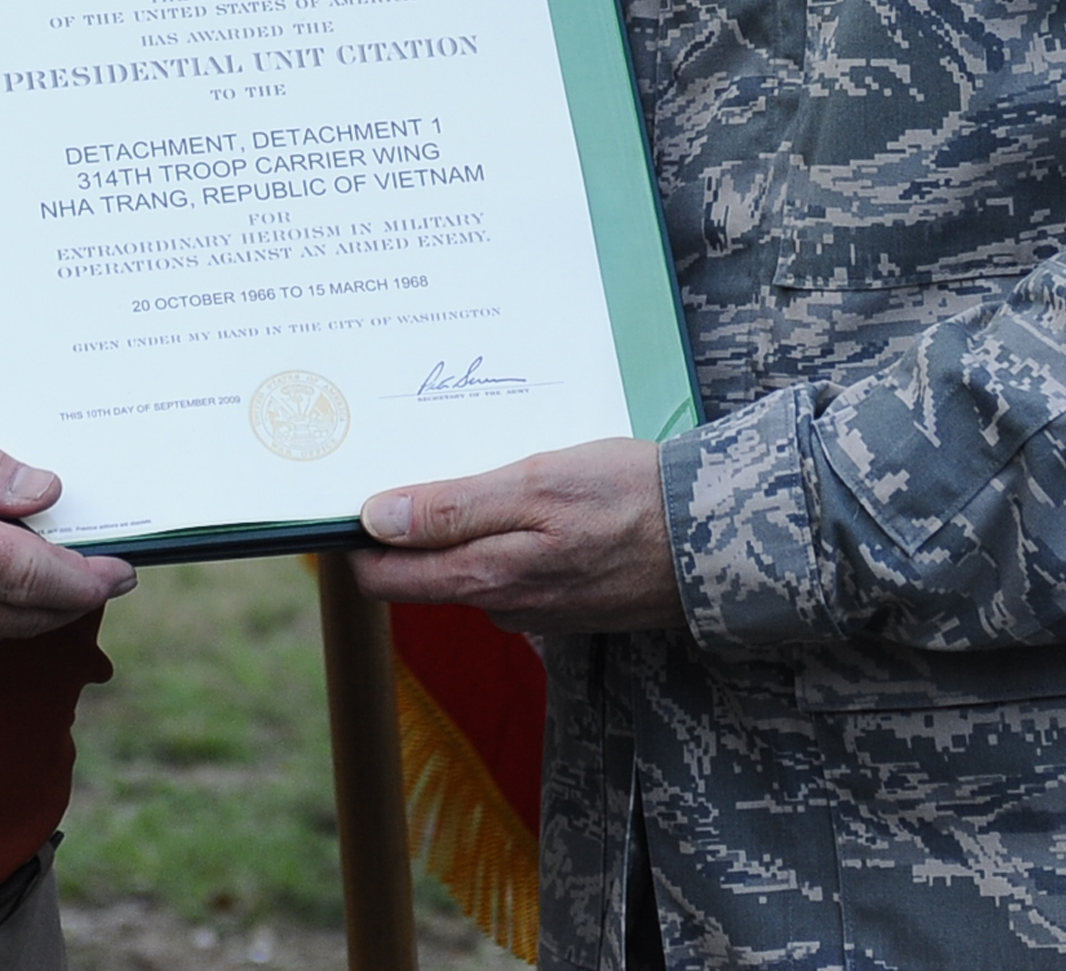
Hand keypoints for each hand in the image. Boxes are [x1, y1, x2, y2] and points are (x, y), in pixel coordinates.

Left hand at [348, 437, 684, 634]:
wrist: (716, 536)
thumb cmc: (628, 498)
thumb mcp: (535, 486)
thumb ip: (452, 509)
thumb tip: (375, 520)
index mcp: (484, 578)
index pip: (383, 578)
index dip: (357, 539)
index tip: (350, 490)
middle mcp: (500, 603)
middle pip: (419, 572)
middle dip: (401, 524)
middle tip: (405, 459)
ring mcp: (533, 606)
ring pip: (466, 564)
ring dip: (459, 522)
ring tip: (472, 461)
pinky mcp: (563, 598)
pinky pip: (509, 564)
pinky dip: (502, 530)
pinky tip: (525, 493)